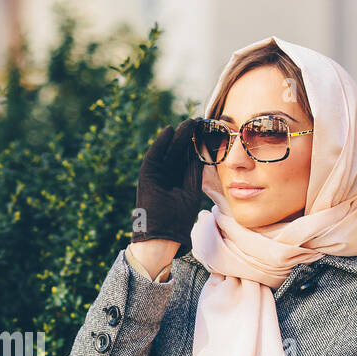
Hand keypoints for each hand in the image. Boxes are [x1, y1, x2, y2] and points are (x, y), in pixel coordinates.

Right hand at [133, 119, 202, 254]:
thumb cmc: (178, 219)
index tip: (210, 130)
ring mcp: (156, 175)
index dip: (198, 143)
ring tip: (189, 122)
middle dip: (189, 136)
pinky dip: (160, 143)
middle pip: (179, 151)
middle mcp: (167, 175)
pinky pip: (153, 155)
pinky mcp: (146, 176)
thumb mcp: (191, 190)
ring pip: (168, 150)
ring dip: (177, 136)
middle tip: (200, 120)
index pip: (189, 157)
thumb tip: (203, 152)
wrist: (163, 234)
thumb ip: (195, 172)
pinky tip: (169, 130)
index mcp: (179, 179)